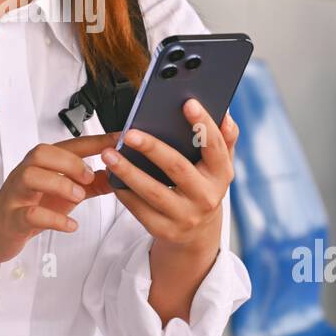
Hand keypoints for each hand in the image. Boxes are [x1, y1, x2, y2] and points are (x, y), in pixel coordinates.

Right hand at [0, 134, 115, 263]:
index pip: (70, 144)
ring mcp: (17, 194)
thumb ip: (90, 183)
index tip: (119, 140)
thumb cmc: (30, 206)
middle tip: (90, 177)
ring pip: (31, 176)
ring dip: (59, 183)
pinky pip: (30, 214)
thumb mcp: (64, 192)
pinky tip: (71, 225)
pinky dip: (54, 219)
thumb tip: (119, 174)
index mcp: (42, 163)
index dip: (96, 141)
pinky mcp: (13, 218)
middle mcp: (27, 172)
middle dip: (71, 162)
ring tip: (77, 196)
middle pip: (43, 152)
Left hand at [101, 98, 238, 252]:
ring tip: (109, 153)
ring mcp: (186, 217)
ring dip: (128, 171)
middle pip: (178, 168)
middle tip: (129, 133)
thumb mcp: (218, 166)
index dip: (203, 124)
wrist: (198, 232)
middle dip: (152, 148)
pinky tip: (111, 176)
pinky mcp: (165, 231)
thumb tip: (226, 114)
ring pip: (153, 191)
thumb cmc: (203, 185)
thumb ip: (223, 139)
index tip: (188, 103)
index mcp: (222, 174)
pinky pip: (139, 209)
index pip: (215, 146)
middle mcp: (207, 197)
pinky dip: (124, 192)